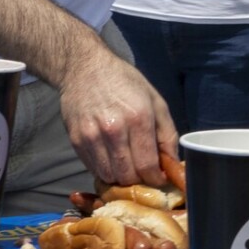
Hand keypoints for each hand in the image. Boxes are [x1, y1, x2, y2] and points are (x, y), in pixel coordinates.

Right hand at [58, 52, 177, 185]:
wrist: (86, 68)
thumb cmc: (125, 83)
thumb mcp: (155, 101)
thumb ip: (167, 133)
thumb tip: (173, 163)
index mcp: (139, 118)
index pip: (147, 166)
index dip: (156, 179)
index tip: (160, 178)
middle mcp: (113, 129)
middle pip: (128, 176)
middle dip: (139, 180)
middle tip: (144, 173)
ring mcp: (91, 136)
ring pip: (109, 176)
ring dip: (121, 177)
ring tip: (128, 166)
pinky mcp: (76, 140)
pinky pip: (93, 168)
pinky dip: (105, 169)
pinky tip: (112, 158)